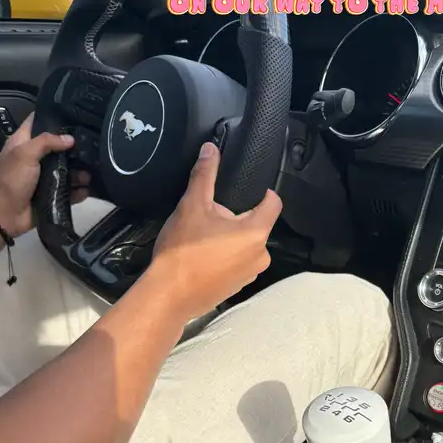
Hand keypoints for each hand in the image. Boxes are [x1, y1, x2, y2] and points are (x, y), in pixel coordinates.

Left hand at [0, 113, 89, 237]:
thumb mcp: (24, 153)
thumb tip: (70, 139)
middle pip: (59, 148)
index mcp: (24, 143)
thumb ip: (47, 142)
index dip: (54, 116)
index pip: (38, 122)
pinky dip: (80, 191)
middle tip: (94, 143)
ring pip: (67, 170)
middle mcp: (36, 158)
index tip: (75, 114)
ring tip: (93, 172)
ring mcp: (45, 177)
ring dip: (81, 171)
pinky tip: (91, 188)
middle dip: (75, 147)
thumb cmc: (10, 179)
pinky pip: (70, 191)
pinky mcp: (52, 195)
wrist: (4, 214)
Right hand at [149, 142, 281, 318]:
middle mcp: (261, 256)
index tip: (250, 188)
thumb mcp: (192, 206)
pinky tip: (203, 257)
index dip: (264, 192)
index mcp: (256, 233)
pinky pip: (237, 264)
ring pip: (246, 246)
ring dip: (231, 239)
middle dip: (238, 218)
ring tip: (204, 238)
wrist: (168, 294)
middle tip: (212, 216)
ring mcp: (250, 274)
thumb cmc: (183, 250)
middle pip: (256, 225)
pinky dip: (225, 258)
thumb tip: (211, 149)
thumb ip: (205, 175)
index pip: (273, 203)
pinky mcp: (237, 288)